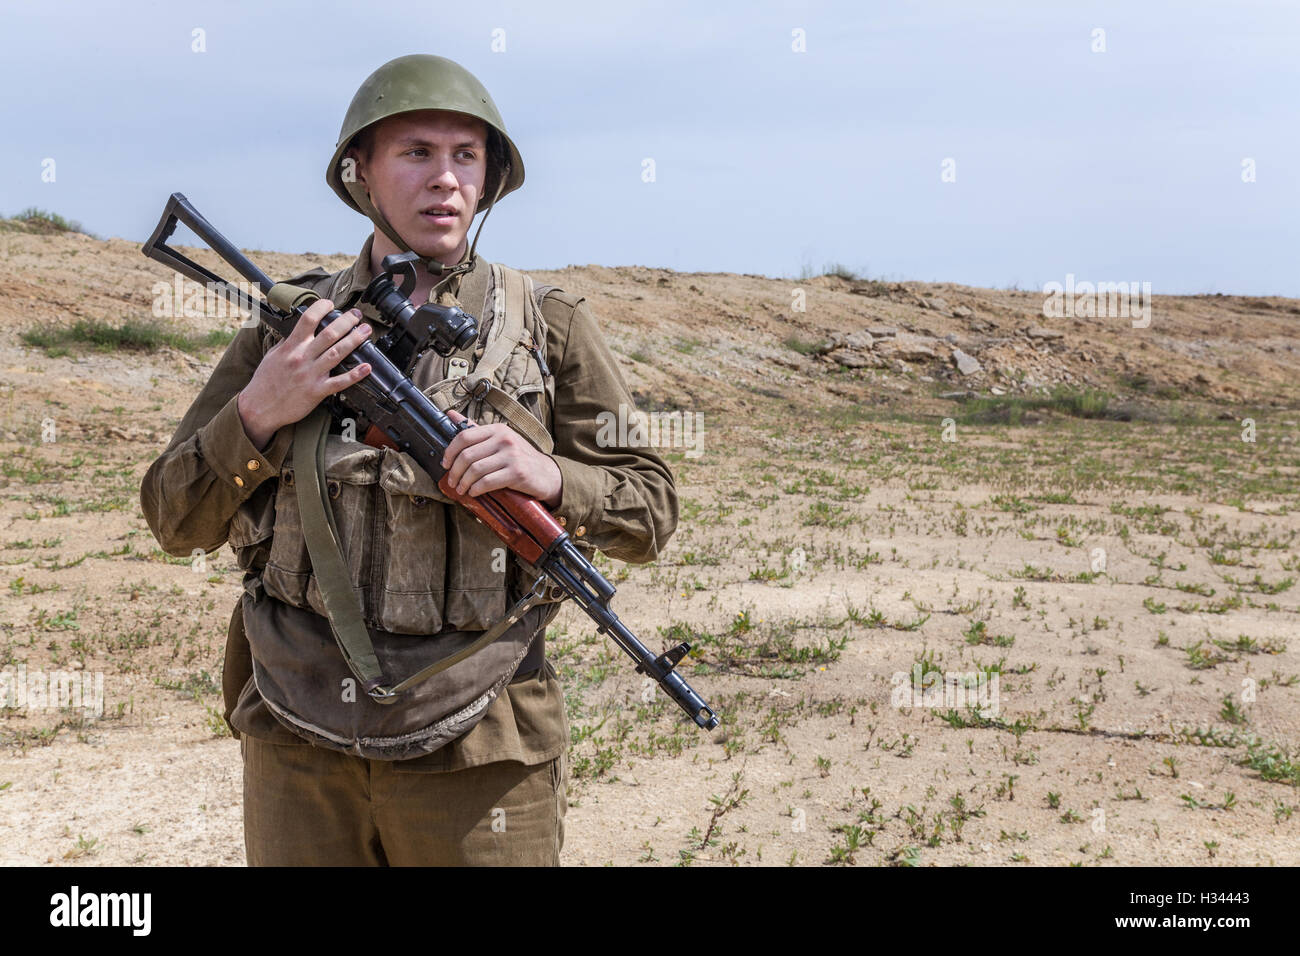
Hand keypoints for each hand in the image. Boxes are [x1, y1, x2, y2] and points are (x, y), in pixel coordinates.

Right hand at [237, 298, 373, 449]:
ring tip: (366, 331)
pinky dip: (354, 375)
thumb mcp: (273, 355)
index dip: (321, 308)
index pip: (308, 320)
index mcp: (291, 347)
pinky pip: (339, 382)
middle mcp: (302, 358)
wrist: (259, 407)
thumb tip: (300, 331)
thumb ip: (289, 342)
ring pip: (337, 354)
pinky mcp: (317, 392)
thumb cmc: (265, 381)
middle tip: (357, 314)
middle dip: (347, 321)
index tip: (330, 304)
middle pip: (329, 334)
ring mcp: (311, 375)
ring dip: (354, 340)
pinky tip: (366, 367)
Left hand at [440, 408, 561, 505]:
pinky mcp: (517, 473)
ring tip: (461, 489)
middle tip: (451, 482)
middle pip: (467, 455)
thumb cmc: (519, 458)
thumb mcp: (500, 439)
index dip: (450, 451)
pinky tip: (474, 493)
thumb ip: (475, 429)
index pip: (464, 436)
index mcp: (498, 429)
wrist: (547, 474)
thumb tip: (450, 414)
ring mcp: (512, 456)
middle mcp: (505, 439)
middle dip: (455, 472)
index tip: (445, 464)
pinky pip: (487, 482)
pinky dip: (476, 490)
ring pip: (475, 470)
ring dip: (463, 483)